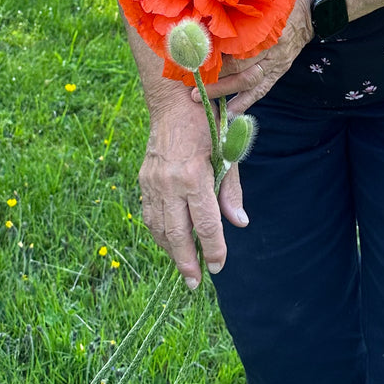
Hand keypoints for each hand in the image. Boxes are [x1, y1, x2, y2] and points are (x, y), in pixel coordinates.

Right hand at [138, 89, 247, 286]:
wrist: (172, 100)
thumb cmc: (206, 123)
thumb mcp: (227, 152)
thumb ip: (231, 190)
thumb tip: (240, 224)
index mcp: (193, 176)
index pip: (205, 224)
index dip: (214, 248)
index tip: (219, 266)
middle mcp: (169, 184)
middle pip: (177, 235)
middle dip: (187, 262)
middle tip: (196, 283)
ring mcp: (152, 183)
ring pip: (159, 229)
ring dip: (171, 252)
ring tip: (185, 267)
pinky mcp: (143, 181)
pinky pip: (149, 216)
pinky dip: (159, 234)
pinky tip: (170, 242)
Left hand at [200, 0, 313, 115]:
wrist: (311, 11)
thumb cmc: (280, 2)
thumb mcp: (262, 2)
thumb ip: (241, 11)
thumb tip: (209, 16)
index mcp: (264, 28)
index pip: (235, 44)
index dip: (214, 52)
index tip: (193, 57)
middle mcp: (269, 48)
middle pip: (239, 66)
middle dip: (214, 76)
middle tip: (191, 83)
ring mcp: (275, 62)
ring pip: (247, 81)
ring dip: (224, 91)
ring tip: (202, 99)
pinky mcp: (279, 72)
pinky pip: (261, 90)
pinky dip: (245, 103)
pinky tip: (229, 113)